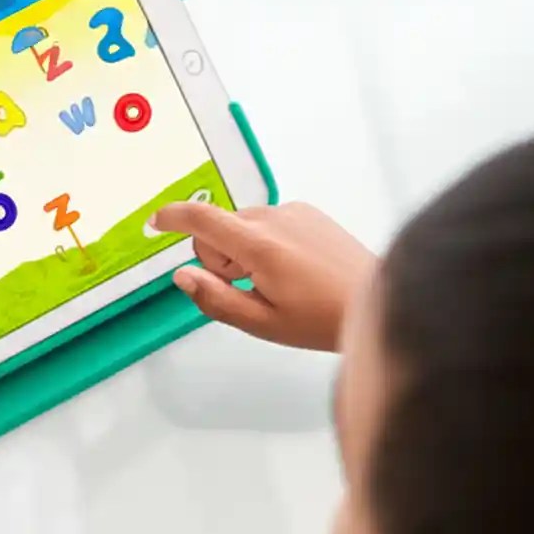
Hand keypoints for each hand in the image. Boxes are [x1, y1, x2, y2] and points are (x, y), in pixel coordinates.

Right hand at [150, 202, 376, 350]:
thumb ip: (215, 299)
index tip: (155, 222)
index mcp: (259, 245)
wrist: (377, 300)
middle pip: (218, 227)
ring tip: (275, 283)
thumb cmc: (321, 319)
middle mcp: (274, 218)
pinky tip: (291, 270)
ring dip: (242, 251)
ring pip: (241, 226)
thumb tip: (181, 276)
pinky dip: (264, 243)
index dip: (172, 217)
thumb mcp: (261, 322)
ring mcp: (294, 211)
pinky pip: (266, 223)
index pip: (202, 219)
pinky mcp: (308, 213)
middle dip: (219, 257)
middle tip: (247, 289)